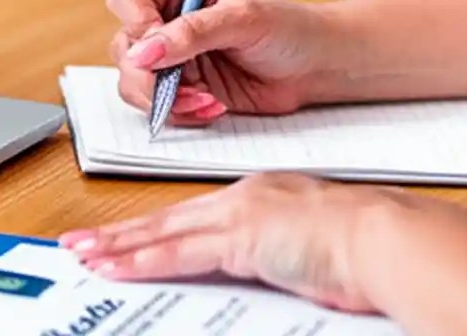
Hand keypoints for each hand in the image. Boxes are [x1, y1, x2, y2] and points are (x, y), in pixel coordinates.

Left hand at [57, 173, 399, 312]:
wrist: (386, 239)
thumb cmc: (365, 247)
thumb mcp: (308, 249)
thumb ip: (277, 256)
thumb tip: (269, 271)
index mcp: (258, 196)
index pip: (191, 215)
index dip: (153, 226)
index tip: (124, 236)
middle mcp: (241, 199)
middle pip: (165, 219)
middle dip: (119, 233)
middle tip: (80, 241)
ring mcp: (236, 216)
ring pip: (160, 232)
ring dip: (117, 246)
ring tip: (81, 254)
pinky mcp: (237, 238)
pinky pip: (177, 252)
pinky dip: (140, 260)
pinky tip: (113, 267)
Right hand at [106, 0, 329, 125]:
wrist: (315, 67)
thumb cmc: (288, 29)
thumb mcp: (242, 20)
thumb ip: (191, 33)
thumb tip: (143, 53)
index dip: (137, 25)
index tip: (158, 48)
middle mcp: (165, 20)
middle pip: (124, 47)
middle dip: (148, 75)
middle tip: (182, 87)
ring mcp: (170, 57)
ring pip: (132, 81)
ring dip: (163, 98)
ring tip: (205, 100)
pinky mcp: (179, 88)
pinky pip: (156, 105)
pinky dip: (179, 112)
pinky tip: (212, 107)